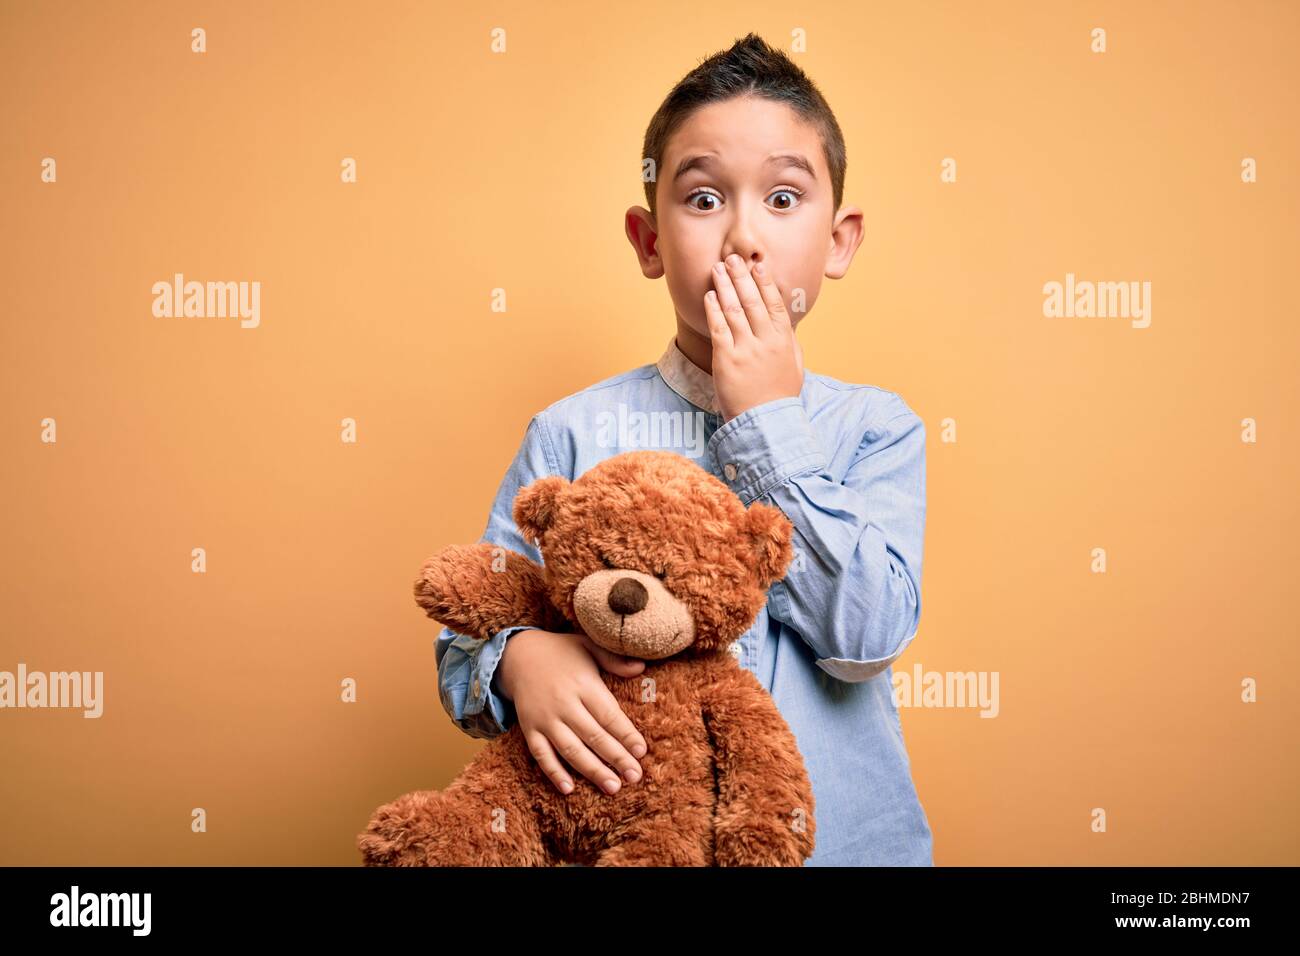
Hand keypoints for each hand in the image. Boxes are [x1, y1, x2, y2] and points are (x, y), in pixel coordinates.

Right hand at [495, 628, 647, 795]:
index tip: (642, 752)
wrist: (518, 655)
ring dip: (592, 770)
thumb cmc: (562, 653)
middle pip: (593, 736)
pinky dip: (553, 772)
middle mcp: (564, 703)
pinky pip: (541, 754)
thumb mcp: (588, 646)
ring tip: (613, 787)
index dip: (626, 734)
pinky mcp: (529, 729)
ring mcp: (544, 719)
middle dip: (616, 758)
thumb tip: (642, 667)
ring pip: (570, 750)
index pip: (609, 714)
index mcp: (583, 684)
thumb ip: (614, 659)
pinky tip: (569, 789)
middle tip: (635, 777)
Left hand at [704, 254, 804, 421]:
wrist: (766, 423)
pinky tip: (709, 296)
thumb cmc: (779, 397)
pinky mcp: (726, 359)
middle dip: (741, 276)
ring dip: (725, 286)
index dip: (765, 281)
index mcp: (783, 340)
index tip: (758, 264)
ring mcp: (746, 349)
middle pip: (752, 300)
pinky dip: (713, 310)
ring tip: (717, 269)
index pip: (774, 303)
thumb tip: (786, 325)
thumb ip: (791, 343)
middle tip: (731, 258)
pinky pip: (718, 328)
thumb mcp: (795, 367)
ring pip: (734, 309)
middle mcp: (765, 340)